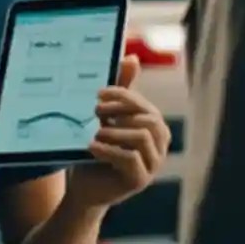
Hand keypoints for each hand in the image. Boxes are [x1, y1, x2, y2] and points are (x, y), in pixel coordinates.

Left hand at [64, 56, 170, 211]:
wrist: (85, 186)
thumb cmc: (97, 148)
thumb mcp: (106, 117)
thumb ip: (120, 91)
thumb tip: (132, 57)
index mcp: (154, 126)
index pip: (144, 105)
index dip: (123, 95)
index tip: (98, 94)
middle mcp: (159, 145)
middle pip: (149, 119)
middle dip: (121, 111)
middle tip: (95, 111)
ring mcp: (153, 164)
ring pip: (143, 137)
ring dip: (116, 131)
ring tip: (96, 132)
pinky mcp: (141, 180)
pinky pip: (132, 158)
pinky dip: (109, 150)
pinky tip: (92, 147)